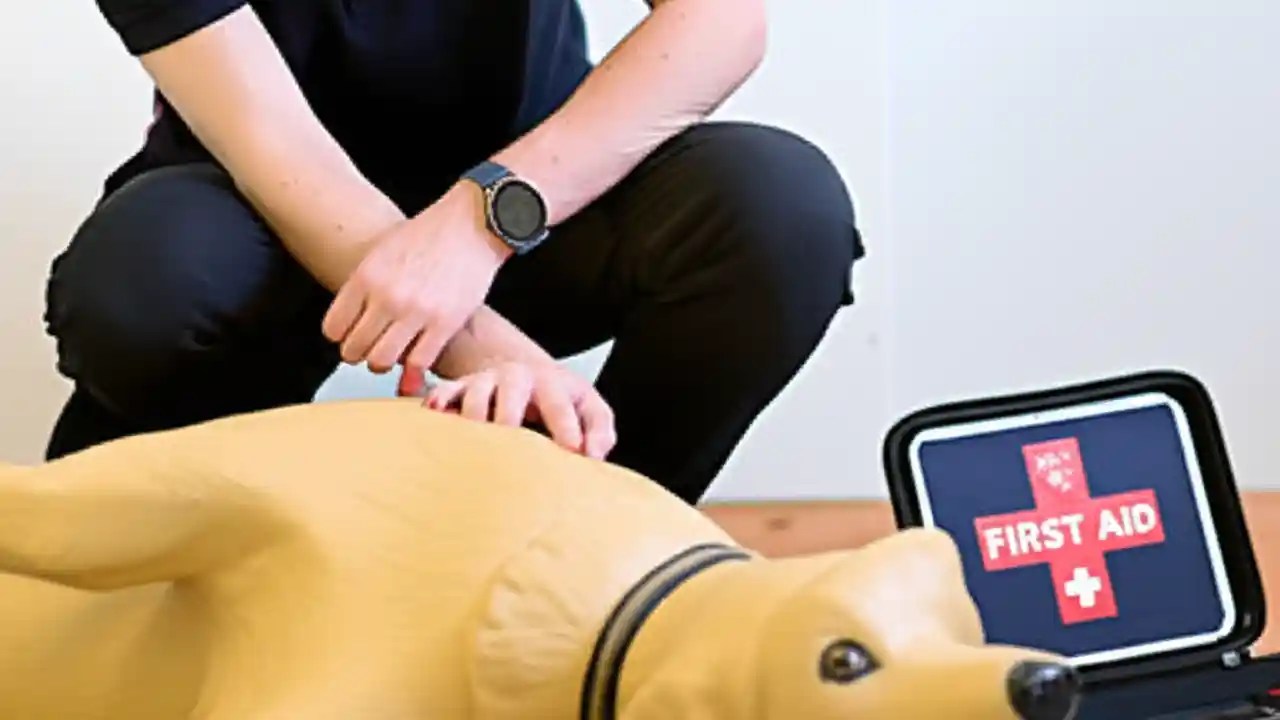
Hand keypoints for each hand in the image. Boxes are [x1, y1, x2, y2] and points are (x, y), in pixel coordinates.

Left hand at [321, 182, 511, 375]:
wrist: (472, 224)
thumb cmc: (430, 235)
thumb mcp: (382, 251)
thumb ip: (365, 286)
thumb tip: (352, 319)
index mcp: (366, 276)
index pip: (332, 328)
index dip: (341, 336)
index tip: (350, 335)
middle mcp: (387, 296)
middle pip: (353, 349)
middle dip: (360, 353)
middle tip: (370, 348)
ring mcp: (416, 312)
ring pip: (381, 361)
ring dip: (384, 363)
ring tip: (392, 354)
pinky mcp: (445, 323)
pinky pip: (418, 362)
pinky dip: (414, 367)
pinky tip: (416, 355)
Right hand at [424, 361, 616, 459]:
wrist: (526, 373)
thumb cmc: (560, 398)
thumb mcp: (588, 407)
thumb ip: (600, 430)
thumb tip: (595, 457)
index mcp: (550, 382)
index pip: (559, 405)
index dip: (566, 427)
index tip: (571, 451)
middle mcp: (516, 378)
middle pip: (510, 394)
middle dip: (510, 418)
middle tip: (511, 445)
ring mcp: (485, 382)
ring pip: (475, 396)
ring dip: (473, 418)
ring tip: (473, 443)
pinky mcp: (461, 389)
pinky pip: (444, 393)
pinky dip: (439, 403)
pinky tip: (436, 416)